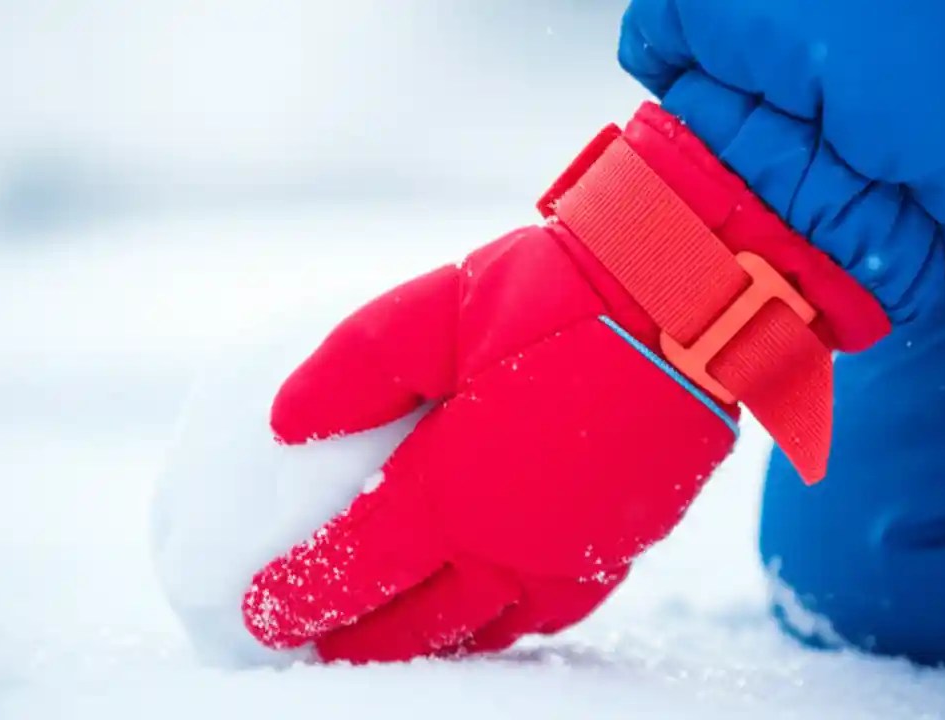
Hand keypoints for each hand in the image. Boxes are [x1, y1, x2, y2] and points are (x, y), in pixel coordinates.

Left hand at [235, 103, 887, 663]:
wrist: (686, 307)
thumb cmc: (561, 297)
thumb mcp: (438, 308)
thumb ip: (356, 369)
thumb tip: (284, 421)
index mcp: (451, 489)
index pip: (356, 568)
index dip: (300, 597)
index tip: (258, 614)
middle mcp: (505, 544)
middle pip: (411, 622)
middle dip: (352, 641)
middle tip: (308, 646)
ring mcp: (564, 558)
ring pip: (477, 630)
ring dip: (423, 644)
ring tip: (384, 642)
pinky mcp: (613, 552)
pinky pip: (541, 616)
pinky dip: (496, 628)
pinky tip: (480, 615)